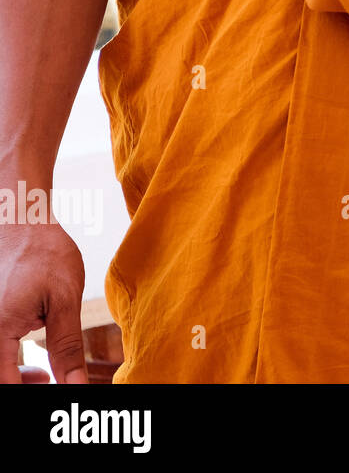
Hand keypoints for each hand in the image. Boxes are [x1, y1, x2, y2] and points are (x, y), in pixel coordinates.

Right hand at [0, 220, 87, 383]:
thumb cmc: (44, 253)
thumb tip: (75, 384)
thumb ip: (67, 347)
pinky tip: (31, 357)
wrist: (22, 221)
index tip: (54, 390)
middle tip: (50, 383)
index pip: (7, 383)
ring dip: (15, 377)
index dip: (29, 394)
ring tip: (45, 375)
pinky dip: (9, 362)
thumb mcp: (64, 300)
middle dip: (21, 386)